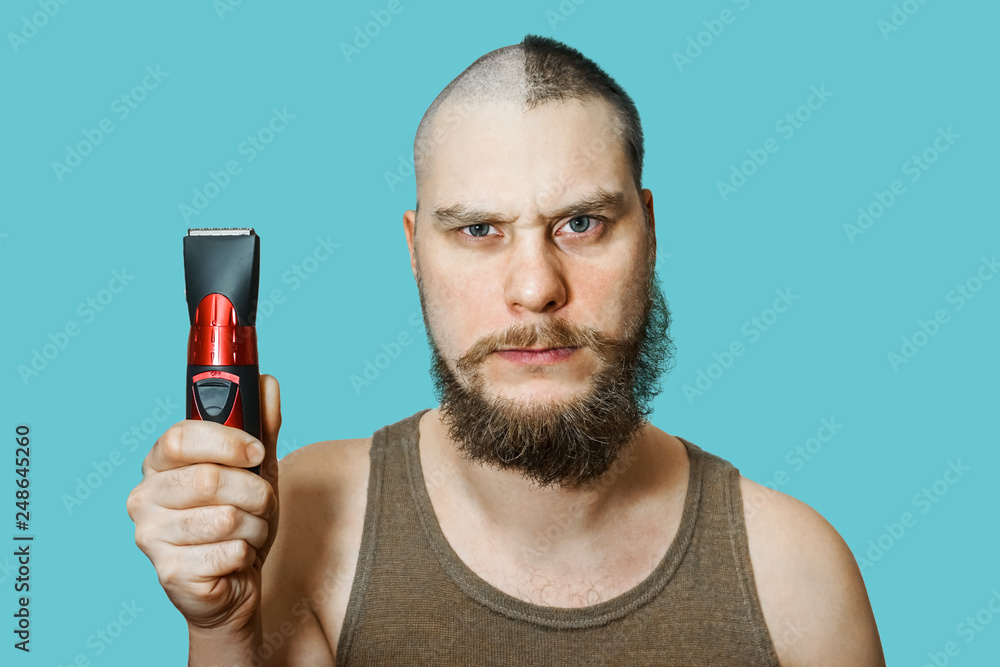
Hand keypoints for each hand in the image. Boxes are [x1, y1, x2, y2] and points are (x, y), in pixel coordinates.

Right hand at [127, 374, 280, 633]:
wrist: (234, 583)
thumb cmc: (240, 519)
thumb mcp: (257, 469)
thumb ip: (261, 427)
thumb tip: (267, 382)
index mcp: (160, 463)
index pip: (181, 436)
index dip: (227, 442)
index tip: (258, 452)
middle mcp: (145, 497)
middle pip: (209, 479)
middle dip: (254, 492)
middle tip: (263, 501)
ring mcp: (151, 536)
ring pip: (225, 518)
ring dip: (256, 525)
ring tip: (250, 531)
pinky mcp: (169, 572)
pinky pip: (229, 551)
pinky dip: (248, 553)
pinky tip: (238, 557)